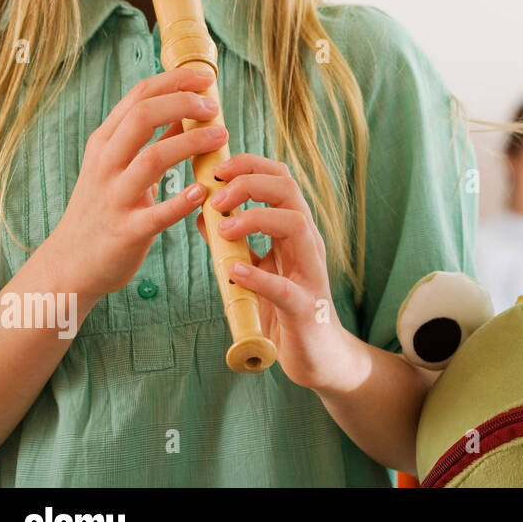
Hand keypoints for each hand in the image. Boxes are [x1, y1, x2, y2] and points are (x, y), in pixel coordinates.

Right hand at [49, 66, 227, 300]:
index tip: (205, 77)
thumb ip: (151, 139)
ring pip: (152, 158)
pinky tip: (204, 191)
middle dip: (182, 103)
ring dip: (191, 143)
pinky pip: (157, 213)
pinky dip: (182, 201)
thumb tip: (188, 109)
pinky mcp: (126, 231)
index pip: (138, 97)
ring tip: (222, 137)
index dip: (174, 81)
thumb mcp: (119, 167)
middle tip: (215, 106)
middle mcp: (105, 164)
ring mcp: (113, 197)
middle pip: (142, 117)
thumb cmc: (103, 209)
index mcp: (105, 144)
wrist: (70, 265)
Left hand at [196, 153, 348, 391]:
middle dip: (250, 183)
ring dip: (256, 218)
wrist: (318, 356)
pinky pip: (285, 287)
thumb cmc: (286, 309)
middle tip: (216, 197)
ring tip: (224, 229)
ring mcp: (310, 273)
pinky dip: (258, 276)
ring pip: (295, 224)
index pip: (280, 178)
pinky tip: (233, 272)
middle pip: (289, 190)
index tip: (217, 169)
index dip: (250, 165)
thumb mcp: (258, 267)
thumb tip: (204, 213)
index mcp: (296, 230)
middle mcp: (308, 242)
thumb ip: (236, 242)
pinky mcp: (305, 307)